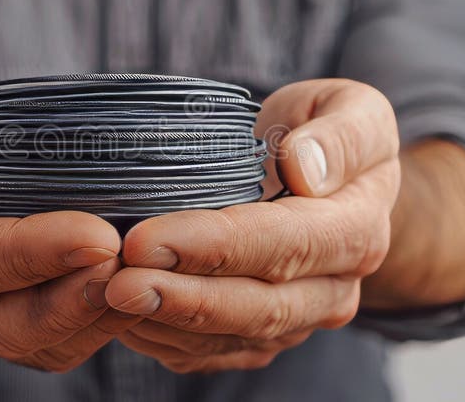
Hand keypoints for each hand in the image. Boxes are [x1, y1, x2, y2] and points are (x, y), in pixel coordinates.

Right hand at [0, 87, 137, 371]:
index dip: (27, 254)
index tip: (93, 232)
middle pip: (2, 321)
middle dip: (71, 297)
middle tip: (129, 261)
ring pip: (35, 342)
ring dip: (93, 316)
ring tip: (147, 278)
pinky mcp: (5, 316)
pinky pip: (54, 340)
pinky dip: (99, 321)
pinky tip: (139, 286)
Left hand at [105, 79, 400, 372]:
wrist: (335, 180)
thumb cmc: (329, 134)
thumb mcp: (353, 111)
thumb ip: (341, 136)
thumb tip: (305, 168)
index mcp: (357, 229)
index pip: (284, 244)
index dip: (215, 246)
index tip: (147, 239)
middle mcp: (335, 288)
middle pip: (257, 306)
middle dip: (182, 298)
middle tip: (117, 283)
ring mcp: (301, 319)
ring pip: (232, 336)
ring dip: (167, 322)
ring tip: (107, 298)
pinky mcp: (267, 336)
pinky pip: (216, 353)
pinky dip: (166, 340)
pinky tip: (121, 318)